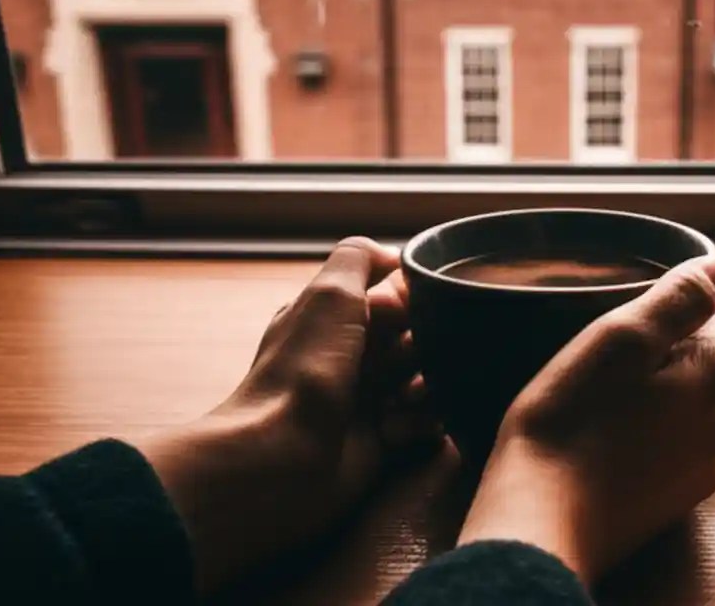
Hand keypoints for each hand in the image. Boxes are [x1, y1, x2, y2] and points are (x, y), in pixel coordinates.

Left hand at [138, 238, 440, 592]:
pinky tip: (396, 429)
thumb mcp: (330, 293)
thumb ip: (359, 258)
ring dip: (427, 385)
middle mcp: (352, 354)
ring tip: (402, 400)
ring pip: (430, 378)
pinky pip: (427, 421)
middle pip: (418, 336)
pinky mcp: (385, 439)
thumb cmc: (305, 370)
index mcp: (336, 317)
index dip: (410, 302)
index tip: (406, 313)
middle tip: (404, 362)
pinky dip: (420, 423)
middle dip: (424, 345)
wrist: (284, 458)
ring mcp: (369, 397)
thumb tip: (395, 256)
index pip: (396, 294)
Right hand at [456, 257, 714, 583]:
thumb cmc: (570, 424)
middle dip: (683, 342)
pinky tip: (611, 430)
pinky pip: (680, 440)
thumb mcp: (617, 339)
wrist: (542, 523)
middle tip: (617, 345)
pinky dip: (656, 426)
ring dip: (668, 385)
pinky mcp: (677, 496)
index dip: (699, 295)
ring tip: (608, 388)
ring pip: (700, 400)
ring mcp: (705, 465)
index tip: (649, 302)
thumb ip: (677, 299)